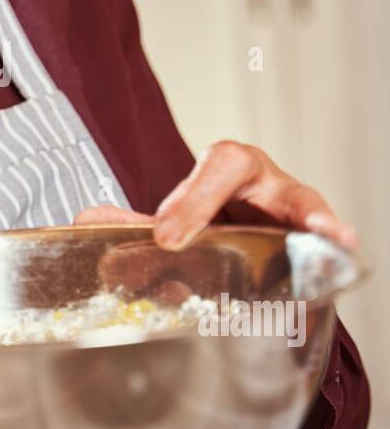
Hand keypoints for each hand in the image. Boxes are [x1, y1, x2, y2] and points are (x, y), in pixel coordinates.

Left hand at [75, 140, 358, 252]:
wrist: (233, 230)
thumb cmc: (206, 217)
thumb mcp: (174, 215)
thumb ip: (133, 222)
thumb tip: (86, 221)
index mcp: (229, 169)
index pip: (221, 167)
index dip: (195, 202)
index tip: (166, 238)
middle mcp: (270, 186)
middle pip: (286, 190)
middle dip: (294, 206)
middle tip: (293, 224)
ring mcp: (295, 216)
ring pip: (313, 217)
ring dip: (325, 227)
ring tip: (339, 239)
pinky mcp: (309, 246)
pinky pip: (322, 250)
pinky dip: (330, 256)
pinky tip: (342, 261)